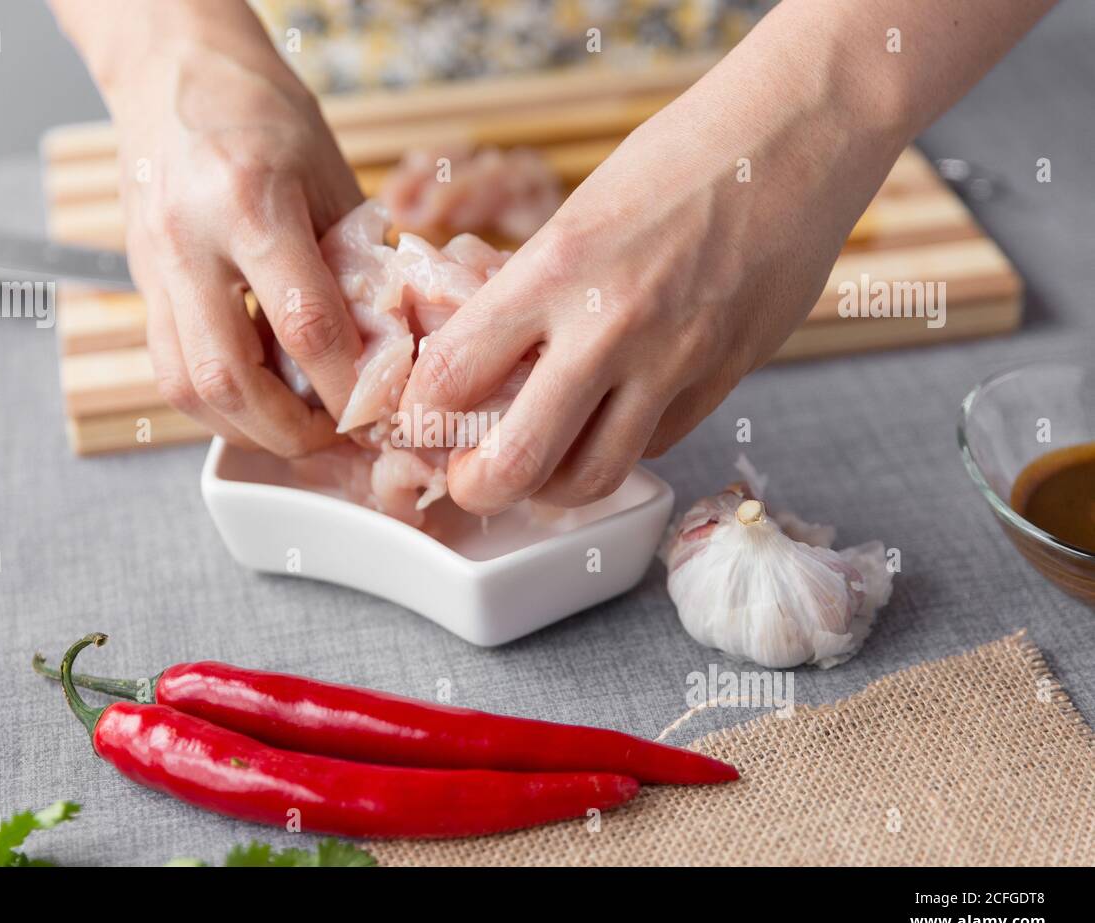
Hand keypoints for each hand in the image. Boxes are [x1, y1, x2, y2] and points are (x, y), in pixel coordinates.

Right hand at [100, 20, 363, 455]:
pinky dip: (217, 402)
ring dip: (246, 428)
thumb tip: (390, 347)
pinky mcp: (139, 283)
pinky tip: (256, 401)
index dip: (348, 386)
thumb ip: (357, 264)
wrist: (173, 70)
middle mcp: (189, 240)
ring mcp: (153, 265)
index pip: (305, 325)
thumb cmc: (262, 113)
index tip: (381, 409)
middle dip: (290, 430)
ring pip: (186, 387)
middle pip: (229, 376)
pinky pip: (169, 368)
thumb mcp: (331, 175)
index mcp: (250, 200)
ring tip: (297, 430)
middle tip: (335, 437)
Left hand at [398, 22, 906, 514]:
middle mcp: (611, 325)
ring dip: (552, 486)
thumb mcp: (577, 215)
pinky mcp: (723, 379)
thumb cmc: (678, 161)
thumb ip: (531, 293)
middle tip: (470, 481)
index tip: (421, 420)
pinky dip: (620, 445)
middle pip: (518, 461)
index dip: (421, 414)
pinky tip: (610, 419)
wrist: (796, 139)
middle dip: (476, 489)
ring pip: (594, 476)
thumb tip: (483, 358)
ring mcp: (674, 361)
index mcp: (556, 267)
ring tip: (539, 466)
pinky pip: (655, 443)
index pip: (453, 373)